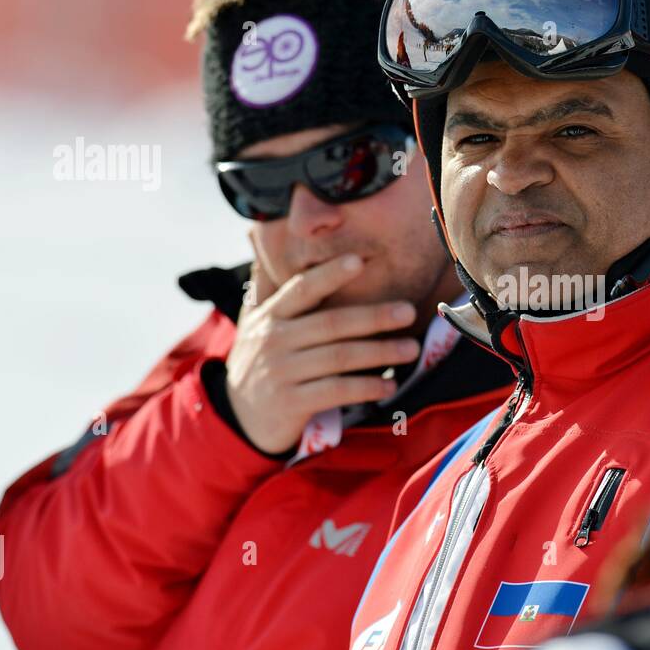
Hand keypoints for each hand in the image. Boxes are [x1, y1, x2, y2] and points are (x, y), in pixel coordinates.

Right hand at [224, 239, 419, 453]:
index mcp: (270, 316)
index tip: (358, 261)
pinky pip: (335, 391)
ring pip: (339, 357)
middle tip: (409, 311)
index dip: (329, 275)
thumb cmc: (261, 361)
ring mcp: (280, 373)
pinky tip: (388, 386)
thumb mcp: (257, 324)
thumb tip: (261, 233)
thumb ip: (269, 288)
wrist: (239, 416)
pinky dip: (365, 388)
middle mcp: (273, 340)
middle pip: (331, 323)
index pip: (302, 290)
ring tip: (410, 349)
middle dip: (373, 316)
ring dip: (379, 353)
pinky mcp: (290, 403)